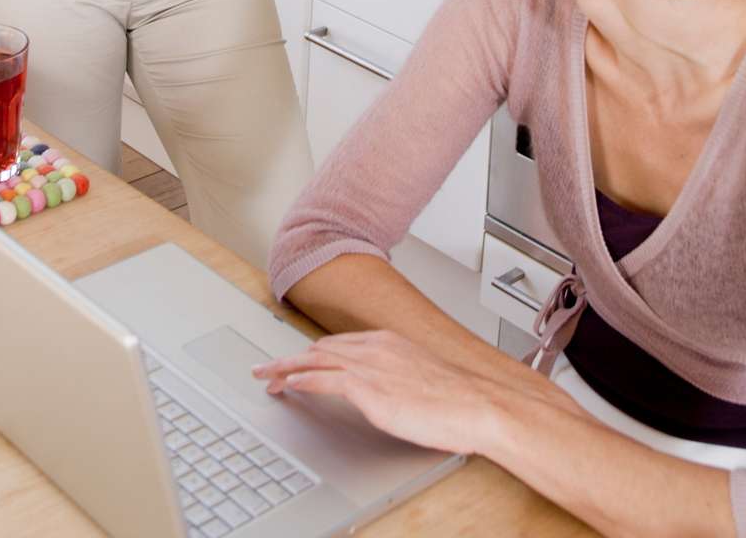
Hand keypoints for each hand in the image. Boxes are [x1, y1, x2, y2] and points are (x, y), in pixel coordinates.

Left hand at [253, 330, 497, 456]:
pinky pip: (326, 379)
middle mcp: (376, 347)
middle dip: (291, 359)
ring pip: (316, 360)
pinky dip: (304, 380)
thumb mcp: (423, 380)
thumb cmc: (459, 399)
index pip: (340, 345)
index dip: (314, 354)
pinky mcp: (370, 388)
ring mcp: (371, 365)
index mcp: (389, 342)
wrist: (478, 403)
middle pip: (321, 349)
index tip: (298, 361)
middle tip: (270, 369)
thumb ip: (399, 379)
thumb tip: (391, 392)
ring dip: (287, 368)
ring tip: (267, 377)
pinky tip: (290, 385)